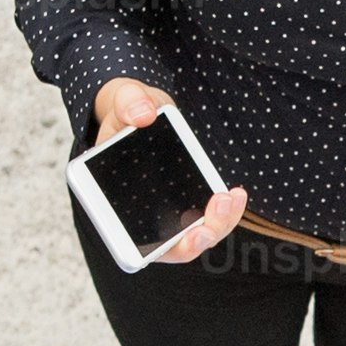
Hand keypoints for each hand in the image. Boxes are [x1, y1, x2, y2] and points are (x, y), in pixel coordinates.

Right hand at [88, 79, 248, 264]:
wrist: (144, 109)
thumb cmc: (127, 110)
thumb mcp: (124, 96)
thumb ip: (128, 102)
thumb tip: (143, 115)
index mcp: (110, 201)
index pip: (127, 243)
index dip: (152, 249)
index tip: (178, 238)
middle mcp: (139, 216)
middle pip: (169, 248)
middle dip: (193, 241)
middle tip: (210, 221)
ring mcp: (166, 214)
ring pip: (193, 238)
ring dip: (216, 225)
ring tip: (230, 197)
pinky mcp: (187, 204)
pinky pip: (207, 220)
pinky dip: (224, 212)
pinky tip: (235, 193)